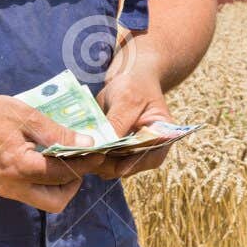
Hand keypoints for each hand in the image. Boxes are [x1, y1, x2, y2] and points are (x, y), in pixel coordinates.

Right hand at [0, 90, 99, 211]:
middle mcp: (12, 186)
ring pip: (45, 200)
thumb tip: (87, 144)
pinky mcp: (3, 187)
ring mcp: (6, 190)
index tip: (99, 153)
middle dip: (74, 184)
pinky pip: (32, 192)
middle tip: (81, 161)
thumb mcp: (28, 117)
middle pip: (56, 201)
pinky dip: (47, 182)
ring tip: (67, 160)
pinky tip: (50, 160)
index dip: (85, 164)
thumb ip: (58, 133)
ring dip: (61, 185)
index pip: (63, 173)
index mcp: (19, 167)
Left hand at [91, 56, 173, 181]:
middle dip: (113, 166)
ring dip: (102, 165)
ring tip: (85, 160)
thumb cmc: (133, 85)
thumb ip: (118, 123)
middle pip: (134, 164)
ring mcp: (134, 149)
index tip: (116, 168)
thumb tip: (104, 147)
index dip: (135, 164)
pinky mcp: (119, 148)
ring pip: (118, 166)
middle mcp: (150, 146)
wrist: (127, 78)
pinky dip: (97, 158)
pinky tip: (83, 155)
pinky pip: (108, 159)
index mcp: (162, 134)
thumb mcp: (127, 100)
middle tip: (93, 164)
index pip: (153, 156)